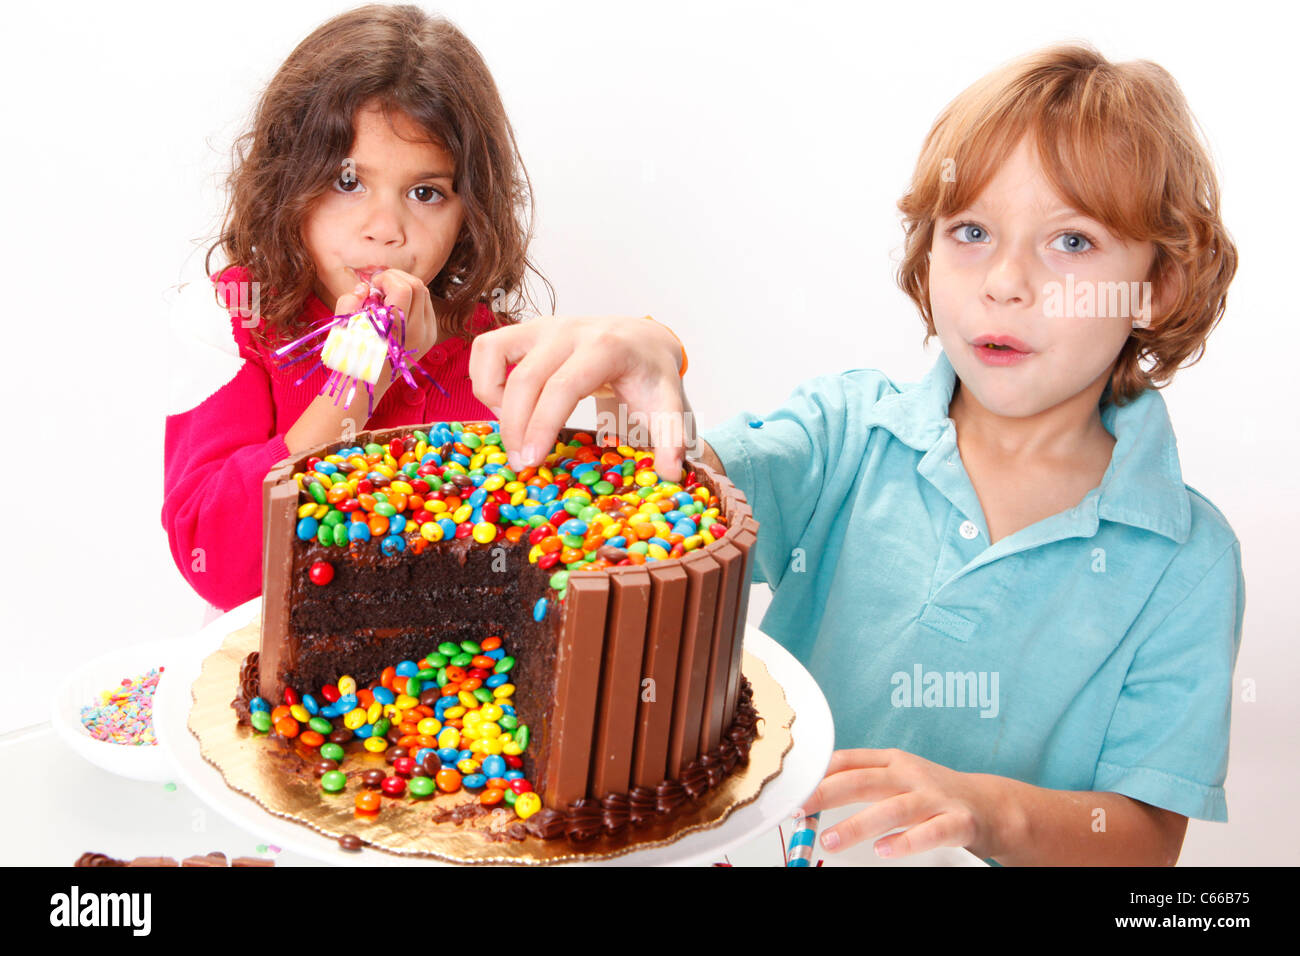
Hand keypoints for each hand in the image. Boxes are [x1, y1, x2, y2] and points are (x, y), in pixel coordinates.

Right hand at [334, 268, 440, 376]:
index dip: (386, 278)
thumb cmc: (349, 355)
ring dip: (405, 287)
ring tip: (385, 297)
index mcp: (397, 330)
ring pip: (425, 294)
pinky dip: (412, 299)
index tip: (372, 286)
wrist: (365, 383)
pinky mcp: (430, 337)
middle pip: (418, 286)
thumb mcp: (342, 325)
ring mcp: (428, 335)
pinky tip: (394, 307)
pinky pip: (426, 306)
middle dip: (396, 278)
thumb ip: (350, 299)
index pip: (404, 288)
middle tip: (378, 288)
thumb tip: (366, 287)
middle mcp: (419, 333)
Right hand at [468, 315, 689, 480]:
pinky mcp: (526, 331)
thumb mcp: (669, 406)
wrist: (643, 341)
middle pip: (525, 378)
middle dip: (516, 426)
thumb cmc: (650, 377)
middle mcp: (569, 330)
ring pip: (494, 354)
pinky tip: (506, 407)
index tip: (531, 461)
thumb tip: (669, 473)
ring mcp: (544, 326)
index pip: (563, 385)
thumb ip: (671, 438)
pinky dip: (486, 380)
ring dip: (494, 400)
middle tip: (521, 465)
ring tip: (515, 431)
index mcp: (605, 347)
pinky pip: (486, 348)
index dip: (542, 424)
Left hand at [798, 748, 1001, 859]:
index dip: (819, 772)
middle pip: (863, 781)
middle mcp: (910, 775)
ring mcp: (935, 797)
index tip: (793, 787)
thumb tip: (814, 792)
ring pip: (892, 808)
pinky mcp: (958, 821)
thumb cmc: (935, 792)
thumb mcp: (898, 777)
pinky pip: (930, 831)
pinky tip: (885, 850)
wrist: (992, 805)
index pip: (849, 760)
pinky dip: (906, 841)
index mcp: (892, 761)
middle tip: (799, 809)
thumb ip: (862, 780)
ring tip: (830, 839)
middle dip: (827, 794)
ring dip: (858, 824)